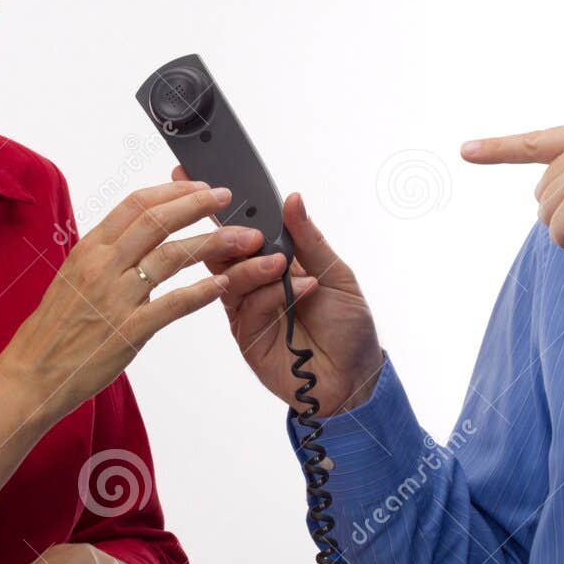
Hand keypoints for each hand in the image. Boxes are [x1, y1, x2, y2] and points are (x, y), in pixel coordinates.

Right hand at [4, 180, 258, 416]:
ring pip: (173, 257)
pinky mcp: (129, 331)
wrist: (32, 374)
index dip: (173, 191)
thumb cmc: (53, 330)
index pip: (136, 204)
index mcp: (88, 249)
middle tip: (229, 200)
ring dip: (213, 243)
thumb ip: (104, 257)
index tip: (201, 187)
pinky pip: (174, 304)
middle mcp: (102, 266)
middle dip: (199, 205)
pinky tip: (226, 285)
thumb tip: (134, 238)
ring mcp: (115, 298)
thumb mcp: (73, 279)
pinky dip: (203, 292)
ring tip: (243, 240)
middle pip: (158, 221)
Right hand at [172, 166, 384, 415]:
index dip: (227, 209)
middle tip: (246, 228)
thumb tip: (292, 199)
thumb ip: (309, 239)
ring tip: (282, 263)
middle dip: (227, 234)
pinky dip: (269, 294)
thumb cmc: (349, 327)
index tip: (209, 185)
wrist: (355, 378)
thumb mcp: (336, 273)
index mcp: (276, 262)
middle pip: (224, 252)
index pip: (245, 230)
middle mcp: (256, 284)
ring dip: (254, 266)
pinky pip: (246, 306)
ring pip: (229, 278)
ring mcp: (247, 310)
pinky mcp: (246, 336)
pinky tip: (301, 291)